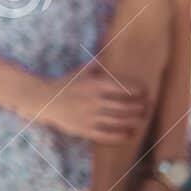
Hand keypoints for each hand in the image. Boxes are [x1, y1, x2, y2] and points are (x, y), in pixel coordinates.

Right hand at [29, 64, 146, 143]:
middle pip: (124, 106)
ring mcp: (89, 117)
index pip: (122, 88)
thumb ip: (95, 64)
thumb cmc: (64, 84)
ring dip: (134, 121)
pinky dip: (121, 135)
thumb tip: (108, 54)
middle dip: (139, 107)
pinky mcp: (85, 130)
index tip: (144, 92)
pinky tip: (129, 133)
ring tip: (141, 119)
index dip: (137, 91)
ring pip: (119, 121)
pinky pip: (107, 135)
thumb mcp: (79, 71)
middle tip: (146, 107)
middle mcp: (93, 101)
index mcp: (93, 85)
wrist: (44, 100)